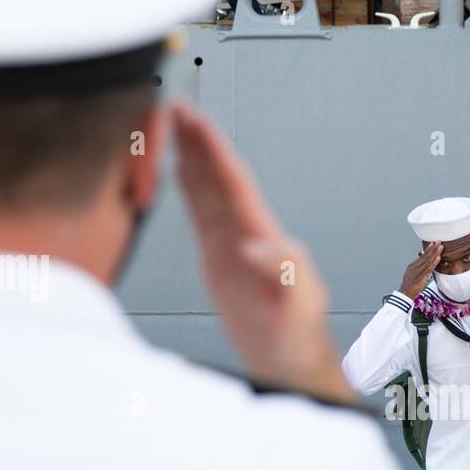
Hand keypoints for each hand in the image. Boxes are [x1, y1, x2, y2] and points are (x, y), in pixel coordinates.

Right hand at [172, 101, 354, 403]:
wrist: (289, 363)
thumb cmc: (299, 337)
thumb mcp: (297, 306)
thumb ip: (282, 272)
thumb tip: (255, 245)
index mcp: (266, 237)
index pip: (236, 185)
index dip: (214, 153)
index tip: (195, 122)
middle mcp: (248, 233)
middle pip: (219, 177)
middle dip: (198, 141)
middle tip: (174, 106)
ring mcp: (232, 244)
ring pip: (207, 191)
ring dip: (190, 158)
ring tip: (170, 126)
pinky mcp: (219, 260)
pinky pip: (200, 216)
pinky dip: (188, 191)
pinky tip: (178, 172)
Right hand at [401, 243, 441, 299]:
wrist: (404, 293)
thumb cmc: (409, 285)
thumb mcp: (412, 274)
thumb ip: (417, 268)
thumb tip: (422, 264)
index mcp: (413, 265)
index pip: (422, 255)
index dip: (428, 249)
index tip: (433, 243)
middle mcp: (415, 266)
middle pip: (426, 255)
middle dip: (433, 248)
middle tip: (439, 241)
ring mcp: (418, 271)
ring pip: (428, 260)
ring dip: (435, 253)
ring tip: (440, 247)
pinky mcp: (421, 277)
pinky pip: (429, 268)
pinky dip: (434, 263)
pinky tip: (438, 258)